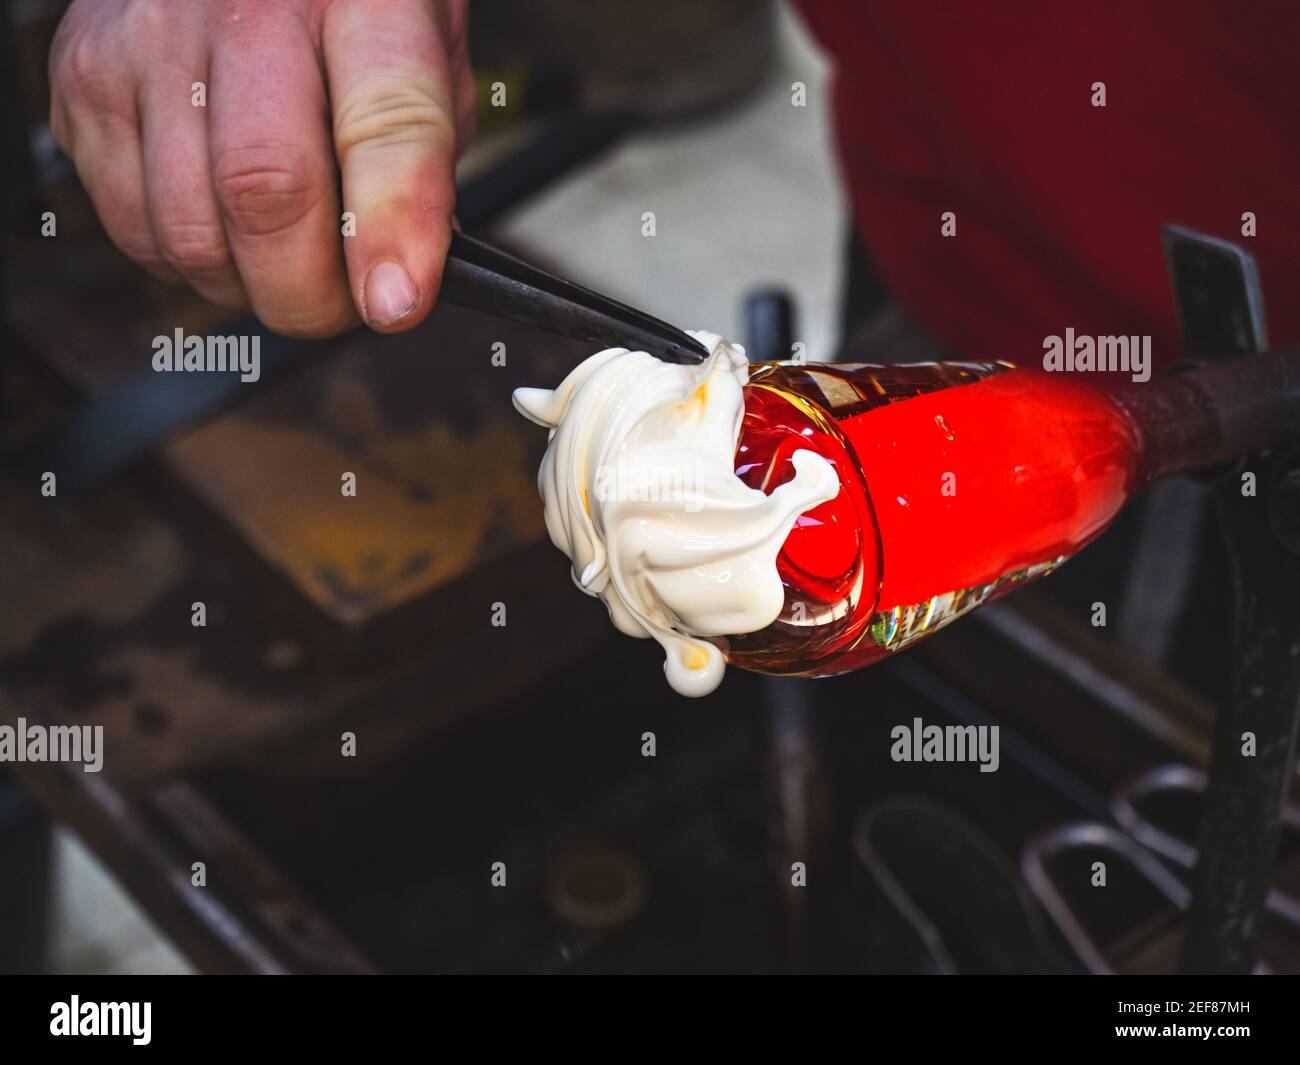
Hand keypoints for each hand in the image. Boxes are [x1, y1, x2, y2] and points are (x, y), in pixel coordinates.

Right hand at [49, 0, 474, 336]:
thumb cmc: (339, 6)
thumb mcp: (423, 56)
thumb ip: (423, 163)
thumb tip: (398, 282)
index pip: (383, 123)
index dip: (390, 228)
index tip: (395, 303)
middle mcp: (245, 10)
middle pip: (266, 194)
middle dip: (310, 295)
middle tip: (340, 306)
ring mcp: (149, 42)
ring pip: (191, 233)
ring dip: (248, 288)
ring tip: (282, 258)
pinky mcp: (83, 81)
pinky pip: (134, 230)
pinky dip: (188, 263)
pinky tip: (221, 225)